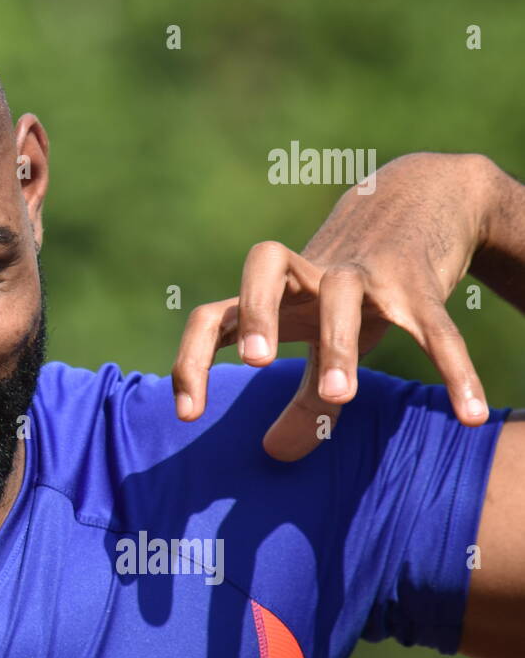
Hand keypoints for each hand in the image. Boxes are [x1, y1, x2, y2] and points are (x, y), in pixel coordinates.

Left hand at [172, 152, 494, 460]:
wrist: (420, 203)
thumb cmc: (348, 293)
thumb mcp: (322, 339)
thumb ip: (301, 398)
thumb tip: (273, 453)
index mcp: (271, 294)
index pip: (212, 315)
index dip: (192, 359)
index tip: (188, 414)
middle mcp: (307, 276)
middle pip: (263, 263)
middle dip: (258, 311)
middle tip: (259, 362)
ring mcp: (363, 273)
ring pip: (341, 290)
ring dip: (339, 340)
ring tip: (343, 396)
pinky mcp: (418, 283)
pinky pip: (435, 326)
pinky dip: (454, 368)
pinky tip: (468, 414)